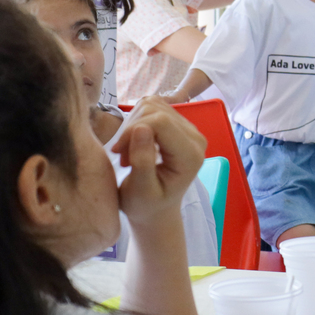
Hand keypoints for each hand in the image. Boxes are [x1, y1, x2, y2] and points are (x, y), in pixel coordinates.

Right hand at [111, 97, 207, 227]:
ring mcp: (188, 128)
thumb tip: (141, 128)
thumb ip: (142, 161)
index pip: (160, 122)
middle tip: (123, 156)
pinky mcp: (178, 123)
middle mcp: (195, 138)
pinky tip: (134, 143)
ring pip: (152, 105)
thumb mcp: (140, 190)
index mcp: (190, 156)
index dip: (133, 131)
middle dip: (131, 130)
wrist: (156, 209)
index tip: (119, 153)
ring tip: (128, 153)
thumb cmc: (146, 205)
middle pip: (155, 111)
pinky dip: (136, 121)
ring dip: (132, 126)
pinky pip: (152, 106)